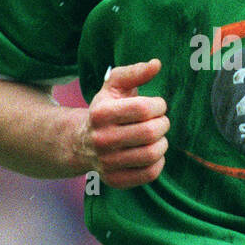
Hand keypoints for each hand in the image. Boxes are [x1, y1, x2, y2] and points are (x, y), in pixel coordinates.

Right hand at [78, 58, 168, 189]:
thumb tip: (157, 64)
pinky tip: (152, 153)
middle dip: (163, 124)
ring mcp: (107, 162)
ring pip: (152, 154)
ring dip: (163, 143)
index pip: (143, 109)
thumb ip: (134, 72)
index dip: (159, 105)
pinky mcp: (115, 180)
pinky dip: (158, 162)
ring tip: (157, 137)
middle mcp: (101, 139)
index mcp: (101, 113)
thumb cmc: (106, 109)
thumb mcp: (114, 86)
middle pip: (150, 132)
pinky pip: (149, 174)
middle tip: (160, 121)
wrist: (81, 142)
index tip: (157, 105)